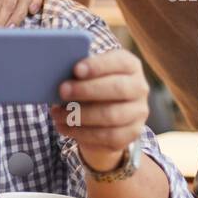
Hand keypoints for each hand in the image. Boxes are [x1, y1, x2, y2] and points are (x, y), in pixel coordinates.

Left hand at [50, 48, 147, 168]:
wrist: (105, 116)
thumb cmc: (92, 86)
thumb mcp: (89, 75)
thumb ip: (80, 71)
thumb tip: (60, 73)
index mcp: (130, 65)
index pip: (119, 61)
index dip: (98, 65)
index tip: (76, 69)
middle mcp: (139, 87)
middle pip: (117, 88)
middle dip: (86, 90)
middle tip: (62, 91)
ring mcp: (138, 112)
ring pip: (111, 115)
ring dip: (80, 115)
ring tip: (58, 113)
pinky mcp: (132, 133)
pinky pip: (107, 136)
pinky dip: (82, 133)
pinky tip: (64, 127)